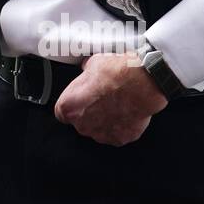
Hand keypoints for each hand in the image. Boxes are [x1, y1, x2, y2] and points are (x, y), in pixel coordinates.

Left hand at [53, 52, 168, 145]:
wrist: (142, 83)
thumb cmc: (117, 73)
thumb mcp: (92, 64)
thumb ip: (85, 76)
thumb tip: (88, 72)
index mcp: (69, 106)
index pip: (61, 112)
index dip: (72, 105)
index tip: (79, 100)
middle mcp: (82, 124)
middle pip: (80, 122)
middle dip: (88, 112)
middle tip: (101, 99)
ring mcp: (101, 134)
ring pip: (97, 129)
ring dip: (104, 120)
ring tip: (115, 104)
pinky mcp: (119, 139)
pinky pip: (116, 134)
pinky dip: (120, 126)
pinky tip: (125, 112)